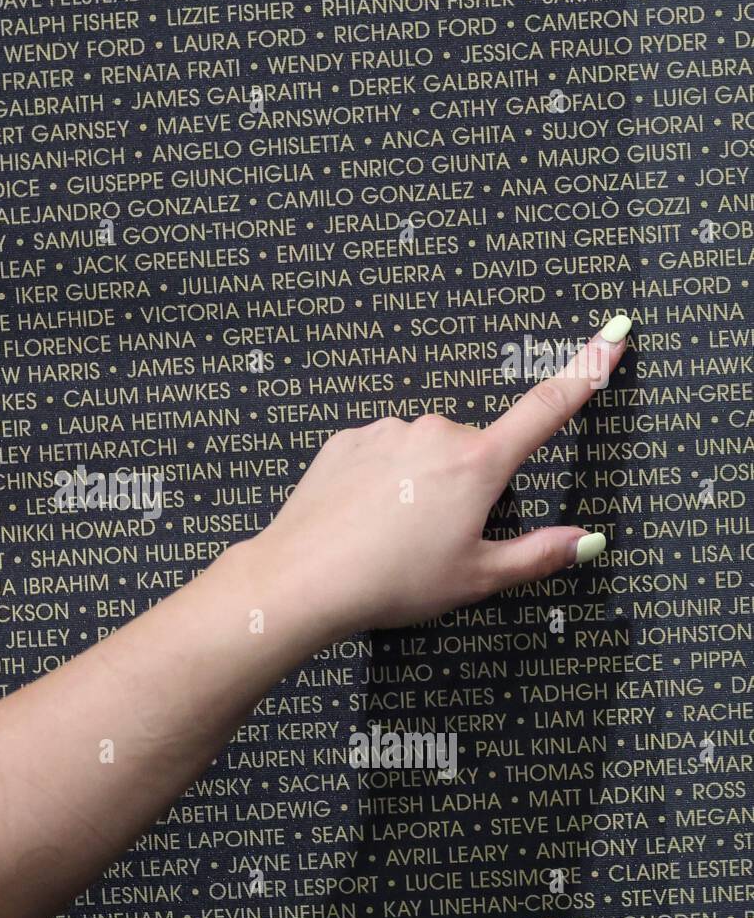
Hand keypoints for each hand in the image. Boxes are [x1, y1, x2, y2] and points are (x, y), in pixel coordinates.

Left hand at [248, 315, 632, 640]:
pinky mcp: (347, 440)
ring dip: (422, 483)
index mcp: (478, 464)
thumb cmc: (393, 582)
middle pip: (474, 452)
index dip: (587, 370)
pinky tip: (364, 519)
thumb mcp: (476, 577)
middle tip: (437, 540)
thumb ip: (538, 554)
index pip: (548, 409)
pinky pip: (382, 455)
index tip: (615, 334)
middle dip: (468, 487)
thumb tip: (587, 540)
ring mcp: (387, 432)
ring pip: (425, 453)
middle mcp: (435, 433)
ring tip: (392, 535)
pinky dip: (382, 481)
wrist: (302, 578)